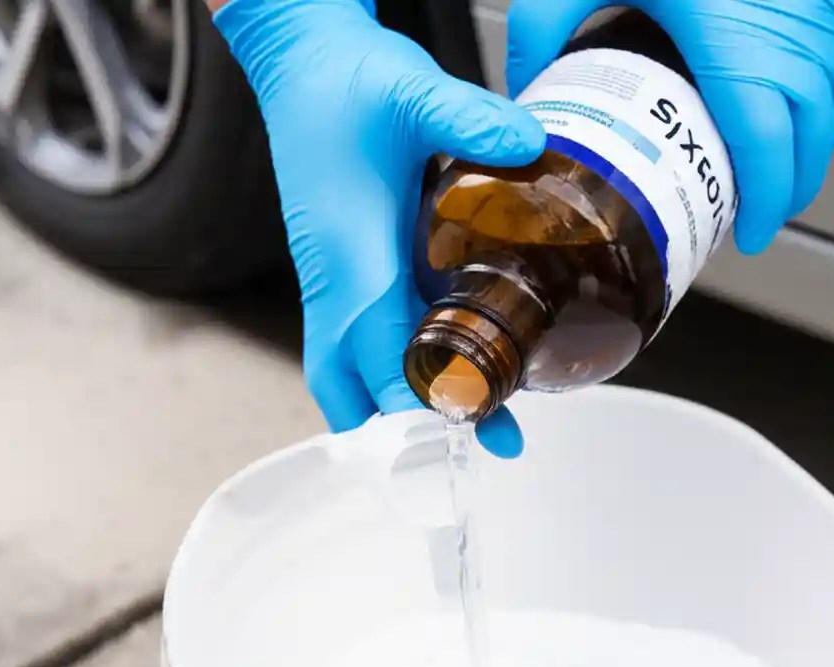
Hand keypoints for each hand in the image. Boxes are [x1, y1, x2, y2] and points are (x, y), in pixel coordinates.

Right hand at [213, 0, 543, 456]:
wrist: (300, 62)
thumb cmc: (342, 82)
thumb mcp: (412, 92)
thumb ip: (471, 119)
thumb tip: (532, 145)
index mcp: (347, 251)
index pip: (376, 347)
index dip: (420, 392)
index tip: (473, 418)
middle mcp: (334, 277)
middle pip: (354, 382)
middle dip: (411, 424)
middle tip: (489, 437)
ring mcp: (336, 277)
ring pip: (357, 366)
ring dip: (410, 398)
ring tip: (487, 415)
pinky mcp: (347, 266)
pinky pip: (370, 332)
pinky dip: (411, 358)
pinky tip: (464, 353)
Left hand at [507, 0, 833, 253]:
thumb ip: (542, 29)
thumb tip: (526, 87)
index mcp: (733, 29)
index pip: (767, 140)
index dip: (769, 197)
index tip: (754, 232)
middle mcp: (792, 15)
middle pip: (816, 127)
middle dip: (797, 182)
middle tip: (766, 212)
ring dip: (822, 138)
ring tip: (786, 166)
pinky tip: (812, 96)